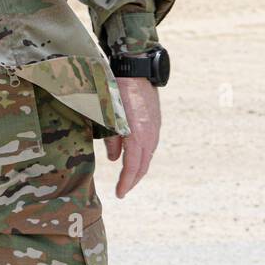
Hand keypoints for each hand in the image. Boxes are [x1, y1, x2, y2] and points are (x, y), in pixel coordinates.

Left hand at [104, 77, 160, 198]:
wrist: (137, 70)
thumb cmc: (117, 92)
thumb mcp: (108, 117)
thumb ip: (111, 139)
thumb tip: (114, 159)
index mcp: (137, 135)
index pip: (132, 167)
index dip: (126, 182)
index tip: (119, 194)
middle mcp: (150, 135)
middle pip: (143, 165)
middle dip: (133, 180)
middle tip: (122, 190)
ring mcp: (155, 129)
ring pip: (148, 156)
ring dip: (138, 169)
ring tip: (128, 178)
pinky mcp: (155, 123)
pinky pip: (150, 146)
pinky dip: (143, 157)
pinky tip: (135, 157)